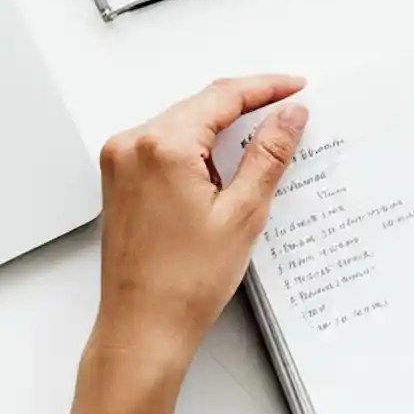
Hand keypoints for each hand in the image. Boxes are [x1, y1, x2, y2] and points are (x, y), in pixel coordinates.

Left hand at [64, 76, 308, 413]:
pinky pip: (164, 144)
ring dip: (221, 127)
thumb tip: (289, 115)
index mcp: (163, 146)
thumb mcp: (243, 212)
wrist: (143, 326)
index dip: (265, 88)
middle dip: (246, 106)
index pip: (223, 97)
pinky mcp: (119, 178)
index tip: (294, 87)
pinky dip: (197, 146)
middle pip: (201, 105)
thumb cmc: (184, 283)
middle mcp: (133, 145)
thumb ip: (269, 154)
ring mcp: (121, 160)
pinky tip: (224, 164)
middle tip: (287, 111)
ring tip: (261, 143)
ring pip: (183, 123)